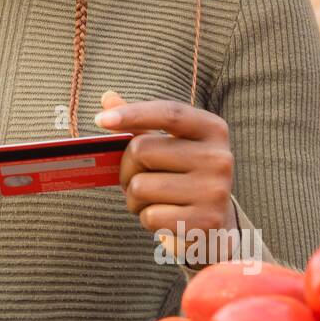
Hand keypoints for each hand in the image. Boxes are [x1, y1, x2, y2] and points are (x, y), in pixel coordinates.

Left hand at [94, 91, 239, 264]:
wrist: (214, 223)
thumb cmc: (181, 176)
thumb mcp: (168, 144)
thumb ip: (139, 122)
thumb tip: (108, 97)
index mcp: (212, 129)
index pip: (168, 113)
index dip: (133, 114)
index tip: (100, 121)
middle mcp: (219, 157)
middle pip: (142, 150)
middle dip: (126, 168)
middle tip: (135, 177)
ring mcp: (214, 191)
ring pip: (140, 187)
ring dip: (134, 196)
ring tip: (152, 199)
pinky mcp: (205, 221)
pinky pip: (150, 216)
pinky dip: (146, 218)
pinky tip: (164, 216)